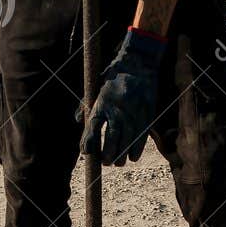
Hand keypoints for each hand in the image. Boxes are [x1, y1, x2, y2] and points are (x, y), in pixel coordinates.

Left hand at [83, 29, 163, 165]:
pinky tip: (133, 157)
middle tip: (106, 162)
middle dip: (108, 153)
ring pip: (128, 138)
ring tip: (118, 163)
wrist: (138, 63)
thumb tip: (79, 120)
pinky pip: (142, 134)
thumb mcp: (96, 86)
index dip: (89, 142)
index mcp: (103, 102)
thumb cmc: (113, 76)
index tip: (86, 153)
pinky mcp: (146, 112)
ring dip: (122, 154)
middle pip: (112, 136)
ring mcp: (133, 111)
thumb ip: (86, 103)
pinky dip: (137, 148)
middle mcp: (118, 108)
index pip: (94, 127)